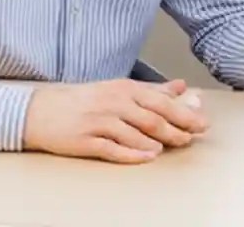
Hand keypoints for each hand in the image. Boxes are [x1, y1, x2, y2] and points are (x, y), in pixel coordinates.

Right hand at [23, 78, 209, 162]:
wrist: (41, 111)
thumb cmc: (84, 101)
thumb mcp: (118, 89)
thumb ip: (152, 90)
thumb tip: (181, 87)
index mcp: (124, 89)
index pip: (161, 101)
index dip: (184, 113)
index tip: (202, 122)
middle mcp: (113, 103)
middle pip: (152, 117)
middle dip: (176, 128)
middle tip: (191, 137)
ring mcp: (99, 122)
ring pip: (135, 133)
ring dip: (156, 141)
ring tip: (172, 147)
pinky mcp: (86, 140)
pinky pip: (113, 148)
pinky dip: (132, 153)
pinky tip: (147, 157)